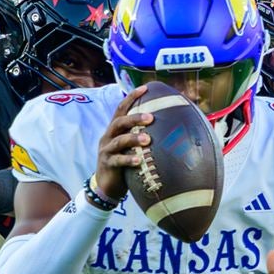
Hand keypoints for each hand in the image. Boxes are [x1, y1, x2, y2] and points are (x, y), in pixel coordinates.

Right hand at [94, 85, 150, 202]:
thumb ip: (141, 135)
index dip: (131, 97)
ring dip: (133, 138)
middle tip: (151, 117)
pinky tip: (138, 160)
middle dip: (135, 118)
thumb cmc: (124, 163)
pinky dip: (128, 159)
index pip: (121, 109)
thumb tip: (168, 127)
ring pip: (119, 141)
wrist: (106, 185)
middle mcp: (108, 136)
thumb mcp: (130, 146)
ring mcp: (106, 150)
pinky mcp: (107, 164)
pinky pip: (117, 161)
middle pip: (119, 122)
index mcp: (114, 129)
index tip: (145, 88)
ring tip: (148, 139)